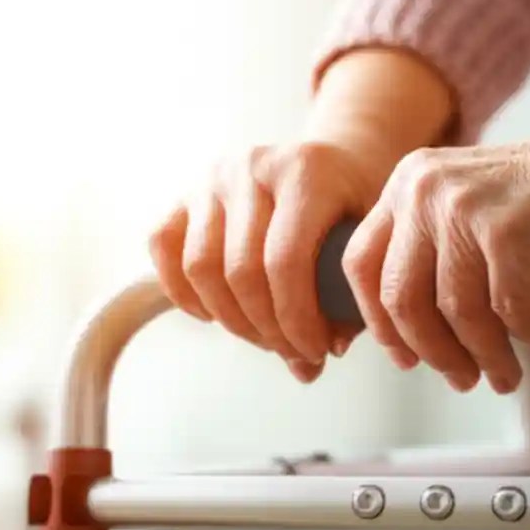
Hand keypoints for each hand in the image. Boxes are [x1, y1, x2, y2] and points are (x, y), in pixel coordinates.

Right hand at [148, 142, 381, 381]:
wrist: (335, 163)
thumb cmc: (355, 209)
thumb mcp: (367, 244)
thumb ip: (349, 302)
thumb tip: (307, 366)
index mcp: (305, 172)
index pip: (286, 261)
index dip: (297, 320)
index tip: (317, 352)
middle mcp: (253, 166)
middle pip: (241, 271)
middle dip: (267, 329)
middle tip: (292, 352)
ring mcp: (214, 177)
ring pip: (200, 266)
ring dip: (230, 319)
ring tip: (262, 337)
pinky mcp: (186, 192)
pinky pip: (163, 246)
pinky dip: (181, 291)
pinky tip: (214, 314)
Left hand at [341, 119, 529, 393]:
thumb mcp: (465, 209)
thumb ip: (431, 251)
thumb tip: (409, 333)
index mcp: (405, 186)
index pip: (362, 266)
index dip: (378, 323)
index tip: (404, 356)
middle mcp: (424, 190)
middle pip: (401, 299)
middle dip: (433, 352)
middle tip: (461, 377)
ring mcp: (466, 207)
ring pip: (456, 313)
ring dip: (484, 356)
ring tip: (504, 374)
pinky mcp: (512, 229)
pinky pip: (507, 310)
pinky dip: (524, 336)